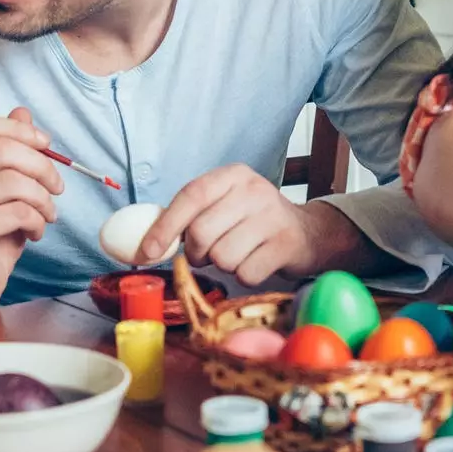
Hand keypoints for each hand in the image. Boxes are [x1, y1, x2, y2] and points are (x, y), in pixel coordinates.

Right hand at [0, 107, 62, 315]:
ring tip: (47, 216)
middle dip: (42, 166)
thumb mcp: (5, 190)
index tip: (46, 145)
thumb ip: (11, 153)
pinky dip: (37, 222)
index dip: (18, 129)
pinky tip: (34, 233)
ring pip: (14, 181)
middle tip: (57, 188)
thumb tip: (23, 113)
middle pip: (3, 149)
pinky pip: (17, 211)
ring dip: (43, 199)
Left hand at [135, 165, 324, 286]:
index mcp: (232, 176)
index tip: (147, 251)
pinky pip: (246, 273)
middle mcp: (254, 190)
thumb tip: (145, 243)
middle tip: (207, 254)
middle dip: (197, 253)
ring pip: (223, 257)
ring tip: (238, 254)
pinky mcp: (286, 245)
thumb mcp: (224, 205)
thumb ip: (189, 216)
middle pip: (202, 233)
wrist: (307, 233)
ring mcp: (272, 217)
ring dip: (223, 265)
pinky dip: (244, 276)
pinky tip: (256, 262)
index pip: (191, 196)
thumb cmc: (253, 222)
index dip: (165, 225)